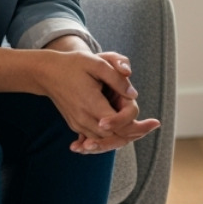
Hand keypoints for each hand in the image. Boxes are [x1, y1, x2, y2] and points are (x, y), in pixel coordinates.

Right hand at [36, 49, 154, 152]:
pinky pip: (94, 138)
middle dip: (135, 133)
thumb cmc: (73, 64)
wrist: (47, 72)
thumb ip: (116, 78)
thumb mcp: (96, 63)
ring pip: (104, 140)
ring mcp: (78, 123)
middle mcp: (83, 118)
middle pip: (113, 136)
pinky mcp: (76, 124)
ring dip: (123, 137)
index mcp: (91, 103)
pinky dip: (109, 138)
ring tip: (144, 128)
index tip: (155, 122)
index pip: (118, 124)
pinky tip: (125, 133)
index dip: (137, 125)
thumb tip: (133, 94)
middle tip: (153, 126)